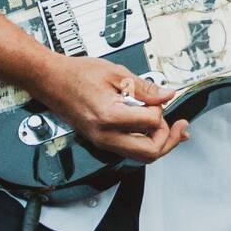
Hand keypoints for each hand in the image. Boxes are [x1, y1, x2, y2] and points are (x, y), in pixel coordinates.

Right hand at [33, 54, 190, 163]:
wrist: (50, 80)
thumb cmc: (76, 74)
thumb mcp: (116, 73)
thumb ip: (145, 88)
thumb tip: (167, 95)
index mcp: (109, 117)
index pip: (150, 123)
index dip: (161, 110)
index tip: (159, 100)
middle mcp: (105, 136)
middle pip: (149, 153)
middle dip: (169, 140)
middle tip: (180, 126)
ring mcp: (101, 141)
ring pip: (140, 156)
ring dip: (159, 143)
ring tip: (171, 128)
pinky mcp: (100, 141)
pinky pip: (129, 149)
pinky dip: (144, 141)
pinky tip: (152, 129)